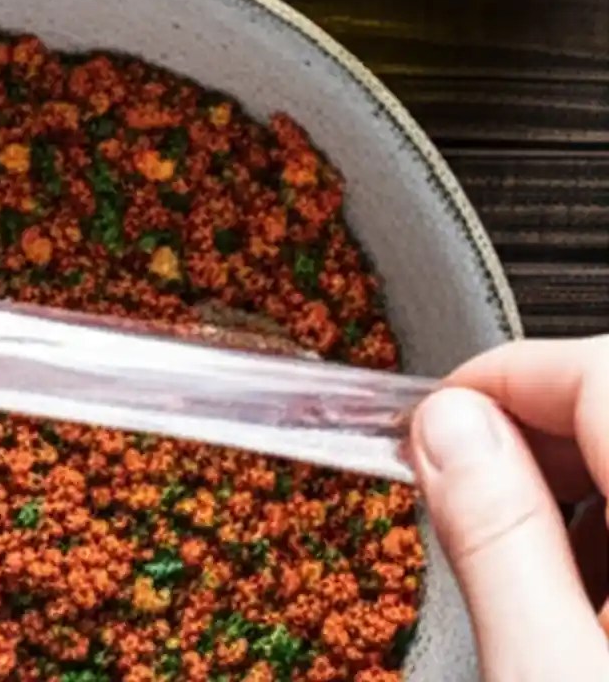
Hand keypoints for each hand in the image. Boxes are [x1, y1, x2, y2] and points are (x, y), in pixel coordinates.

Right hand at [409, 336, 608, 680]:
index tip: (428, 415)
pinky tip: (590, 604)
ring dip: (575, 485)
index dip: (499, 378)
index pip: (598, 368)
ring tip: (517, 561)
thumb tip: (446, 429)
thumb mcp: (547, 673)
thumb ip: (498, 541)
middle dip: (528, 433)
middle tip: (452, 481)